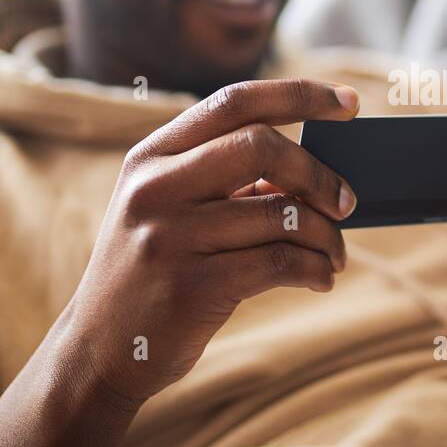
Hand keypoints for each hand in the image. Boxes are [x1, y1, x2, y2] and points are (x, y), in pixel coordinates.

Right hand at [64, 78, 359, 407]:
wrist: (97, 351)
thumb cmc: (153, 273)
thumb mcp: (169, 210)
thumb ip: (226, 180)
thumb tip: (316, 168)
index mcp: (151, 156)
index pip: (234, 102)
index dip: (299, 95)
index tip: (349, 102)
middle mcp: (154, 188)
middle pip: (262, 145)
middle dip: (319, 173)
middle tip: (347, 203)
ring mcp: (168, 237)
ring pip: (280, 212)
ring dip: (326, 235)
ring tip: (335, 254)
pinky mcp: (190, 287)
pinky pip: (279, 262)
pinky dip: (315, 269)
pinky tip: (321, 278)